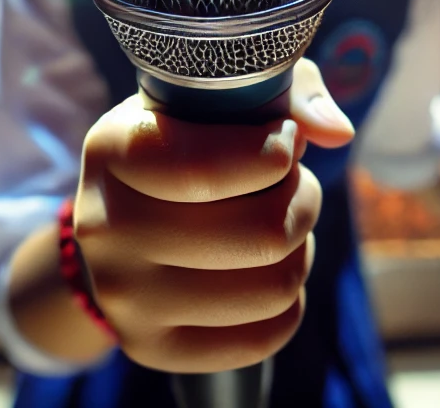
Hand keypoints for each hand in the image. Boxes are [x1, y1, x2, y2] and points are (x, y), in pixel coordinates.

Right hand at [74, 57, 353, 373]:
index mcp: (111, 149)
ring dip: (300, 246)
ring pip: (271, 286)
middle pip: (256, 232)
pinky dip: (288, 301)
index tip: (285, 139)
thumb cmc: (187, 136)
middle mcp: (105, 226)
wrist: (123, 214)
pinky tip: (267, 266)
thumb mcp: (217, 95)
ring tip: (283, 220)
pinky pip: (263, 337)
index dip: (269, 154)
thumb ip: (284, 92)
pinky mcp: (150, 348)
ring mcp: (123, 296)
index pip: (201, 168)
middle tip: (294, 181)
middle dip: (301, 198)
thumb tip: (335, 131)